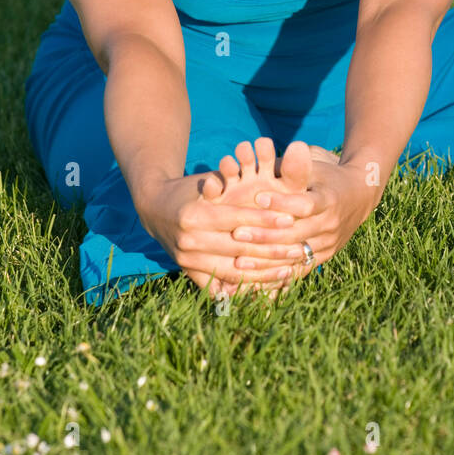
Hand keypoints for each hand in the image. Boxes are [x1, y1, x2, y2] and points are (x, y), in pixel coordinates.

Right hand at [135, 159, 309, 297]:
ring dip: (265, 272)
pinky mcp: (188, 272)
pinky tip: (267, 285)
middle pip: (239, 248)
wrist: (154, 208)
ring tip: (291, 269)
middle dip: (272, 249)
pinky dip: (245, 286)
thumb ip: (233, 180)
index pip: (237, 219)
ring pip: (233, 270)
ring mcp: (187, 260)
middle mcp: (189, 240)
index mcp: (195, 215)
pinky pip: (221, 285)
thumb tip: (265, 168)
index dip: (266, 220)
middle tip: (300, 248)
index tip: (291, 220)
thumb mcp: (210, 180)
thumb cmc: (191, 189)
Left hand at [225, 140, 376, 289]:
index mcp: (329, 200)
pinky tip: (256, 280)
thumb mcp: (315, 168)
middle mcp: (331, 224)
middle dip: (264, 235)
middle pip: (296, 233)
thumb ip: (293, 168)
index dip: (281, 202)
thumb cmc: (328, 177)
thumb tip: (267, 156)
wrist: (360, 196)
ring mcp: (329, 243)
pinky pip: (300, 269)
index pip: (304, 205)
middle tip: (236, 233)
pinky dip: (278, 275)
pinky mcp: (326, 256)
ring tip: (239, 260)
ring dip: (267, 260)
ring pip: (295, 255)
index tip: (257, 197)